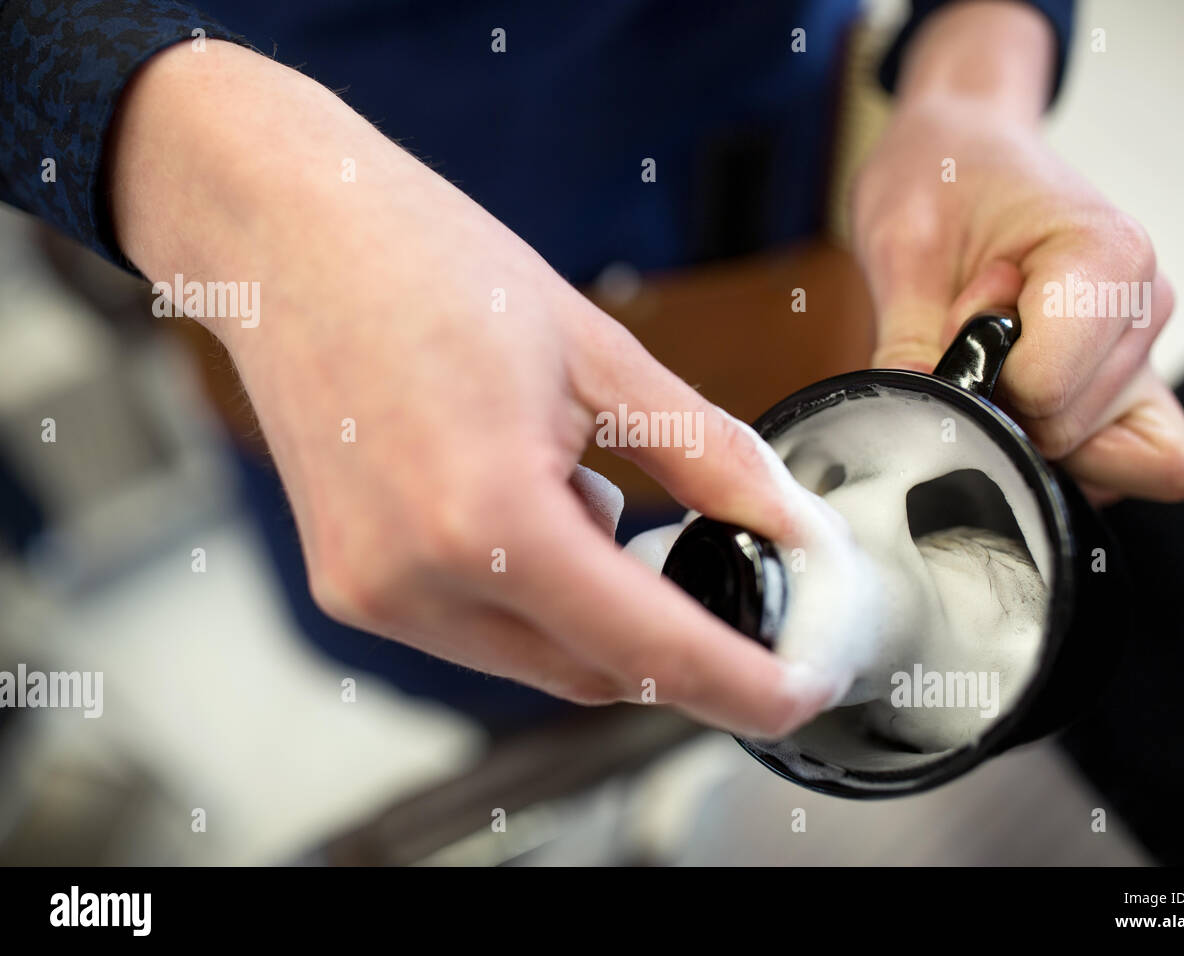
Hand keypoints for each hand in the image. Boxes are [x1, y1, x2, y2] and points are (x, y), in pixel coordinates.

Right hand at [107, 41, 838, 735]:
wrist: (285, 237)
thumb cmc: (425, 266)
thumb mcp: (599, 354)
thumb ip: (708, 456)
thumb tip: (787, 522)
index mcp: (491, 521)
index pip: (651, 650)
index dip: (742, 686)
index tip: (800, 694)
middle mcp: (419, 583)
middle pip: (598, 673)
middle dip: (676, 640)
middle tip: (724, 568)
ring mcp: (375, 595)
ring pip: (539, 660)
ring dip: (599, 611)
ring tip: (585, 486)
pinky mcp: (350, 587)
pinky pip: (480, 632)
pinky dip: (537, 597)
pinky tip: (531, 504)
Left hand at [852, 3, 1183, 503]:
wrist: (966, 153)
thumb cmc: (942, 180)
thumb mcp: (901, 243)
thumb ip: (907, 341)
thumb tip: (908, 425)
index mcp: (1106, 255)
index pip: (1047, 388)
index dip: (980, 375)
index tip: (960, 313)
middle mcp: (1144, 306)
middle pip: (1063, 431)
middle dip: (996, 400)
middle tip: (968, 328)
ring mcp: (1145, 352)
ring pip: (1093, 459)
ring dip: (1022, 420)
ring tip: (997, 346)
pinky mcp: (1131, 388)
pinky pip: (1131, 465)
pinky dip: (1064, 456)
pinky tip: (1019, 396)